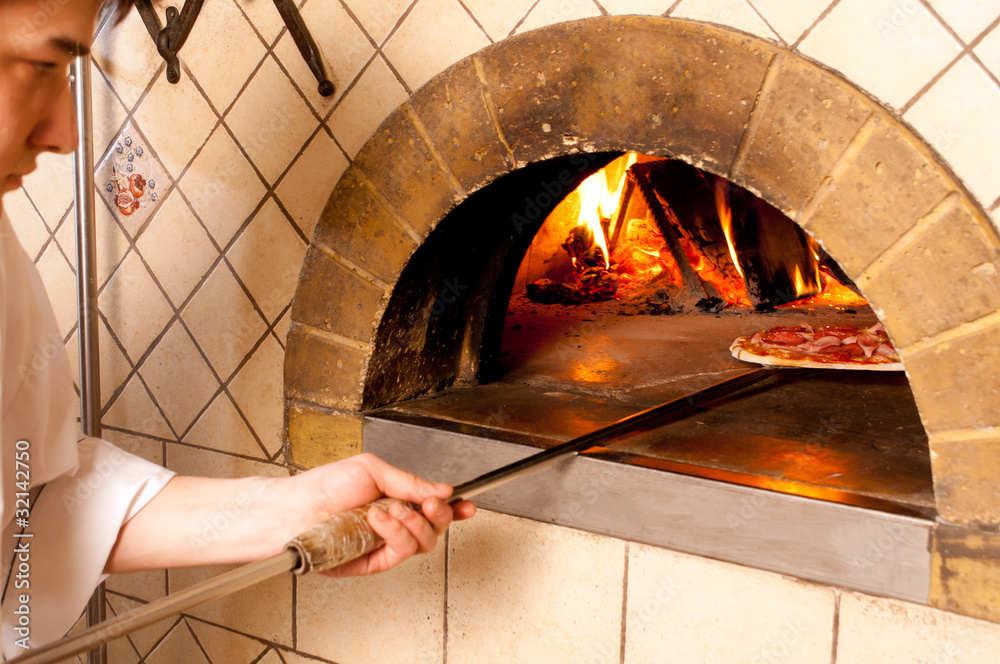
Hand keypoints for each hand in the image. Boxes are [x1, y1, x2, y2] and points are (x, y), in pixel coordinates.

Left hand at [291, 453, 475, 576]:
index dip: (456, 507)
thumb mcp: (372, 470)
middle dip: (440, 514)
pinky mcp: (376, 562)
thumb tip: (442, 490)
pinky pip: (401, 552)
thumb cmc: (325, 487)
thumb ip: (410, 482)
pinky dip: (395, 533)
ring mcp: (386, 544)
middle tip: (430, 504)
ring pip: (424, 542)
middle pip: (437, 526)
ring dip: (413, 523)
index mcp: (397, 498)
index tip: (468, 504)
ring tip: (390, 509)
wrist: (297, 510)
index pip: (434, 505)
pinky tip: (379, 519)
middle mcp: (396, 523)